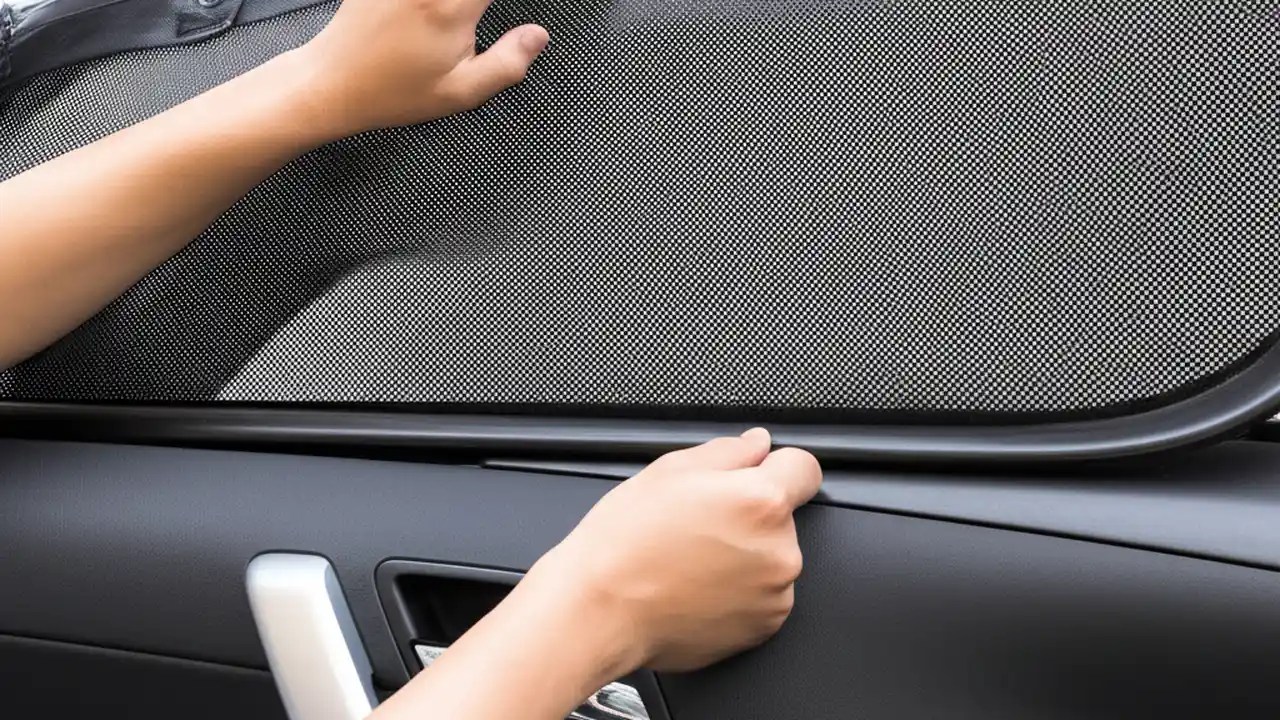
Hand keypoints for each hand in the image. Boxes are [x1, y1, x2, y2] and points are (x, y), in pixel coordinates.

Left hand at [291, 0, 548, 135]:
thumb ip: (507, 64)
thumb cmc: (393, 93)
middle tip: (477, 14)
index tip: (516, 7)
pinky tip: (432, 11)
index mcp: (452, 9)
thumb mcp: (459, 92)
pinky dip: (430, 2)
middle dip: (477, 0)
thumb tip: (538, 37)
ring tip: (463, 13)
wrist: (332, 83)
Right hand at [539, 429, 822, 672]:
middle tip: (700, 523)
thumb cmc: (625, 544)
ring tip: (692, 559)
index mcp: (761, 501)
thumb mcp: (669, 471)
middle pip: (784, 516)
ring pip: (772, 557)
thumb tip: (757, 444)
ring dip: (746, 555)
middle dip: (751, 515)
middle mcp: (778, 550)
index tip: (758, 474)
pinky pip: (763, 596)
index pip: (805, 467)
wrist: (601, 611)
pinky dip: (740, 590)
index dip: (778, 466)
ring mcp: (774, 595)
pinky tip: (697, 586)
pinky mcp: (763, 628)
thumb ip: (729, 451)